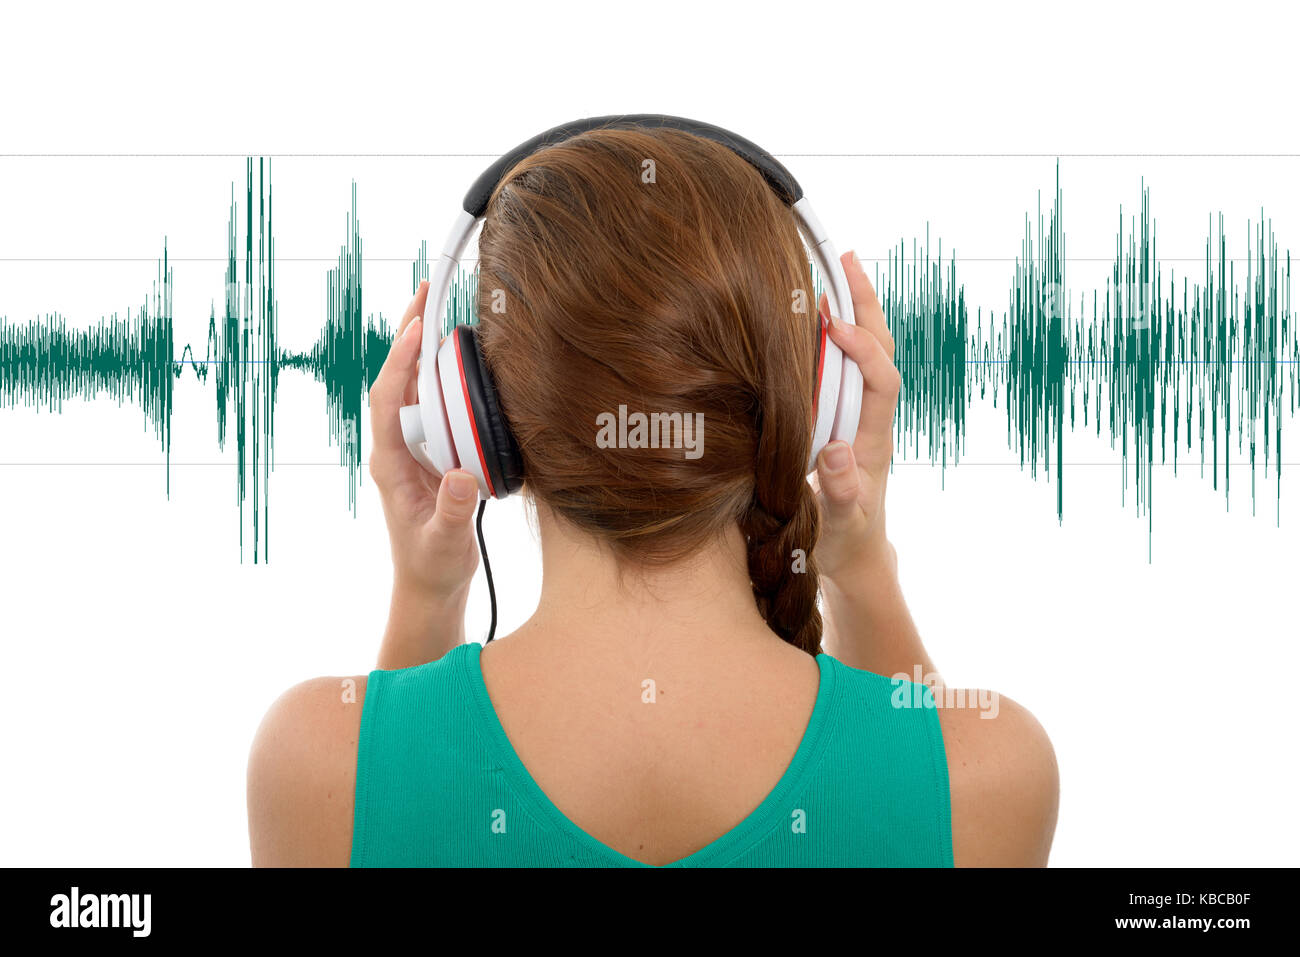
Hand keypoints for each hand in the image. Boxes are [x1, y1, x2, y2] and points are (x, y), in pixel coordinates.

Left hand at [368, 281, 479, 602]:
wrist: (429, 584)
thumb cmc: (432, 564)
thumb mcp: (444, 542)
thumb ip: (452, 510)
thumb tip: (463, 476)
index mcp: (391, 464)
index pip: (389, 401)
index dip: (401, 362)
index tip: (418, 328)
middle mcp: (397, 449)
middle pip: (397, 381)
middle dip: (409, 335)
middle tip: (427, 291)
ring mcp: (413, 449)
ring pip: (414, 388)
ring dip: (425, 348)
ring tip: (440, 307)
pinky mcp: (432, 454)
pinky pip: (434, 405)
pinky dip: (444, 375)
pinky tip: (461, 357)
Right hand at [811, 250, 901, 580]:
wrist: (853, 551)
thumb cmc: (844, 539)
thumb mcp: (838, 524)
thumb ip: (839, 493)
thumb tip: (836, 453)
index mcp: (873, 440)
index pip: (880, 381)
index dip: (862, 349)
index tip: (833, 324)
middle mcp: (872, 419)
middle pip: (882, 351)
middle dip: (867, 305)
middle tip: (845, 261)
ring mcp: (860, 416)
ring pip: (867, 354)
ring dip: (855, 310)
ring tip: (836, 269)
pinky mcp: (845, 417)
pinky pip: (847, 368)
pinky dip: (836, 335)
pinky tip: (816, 314)